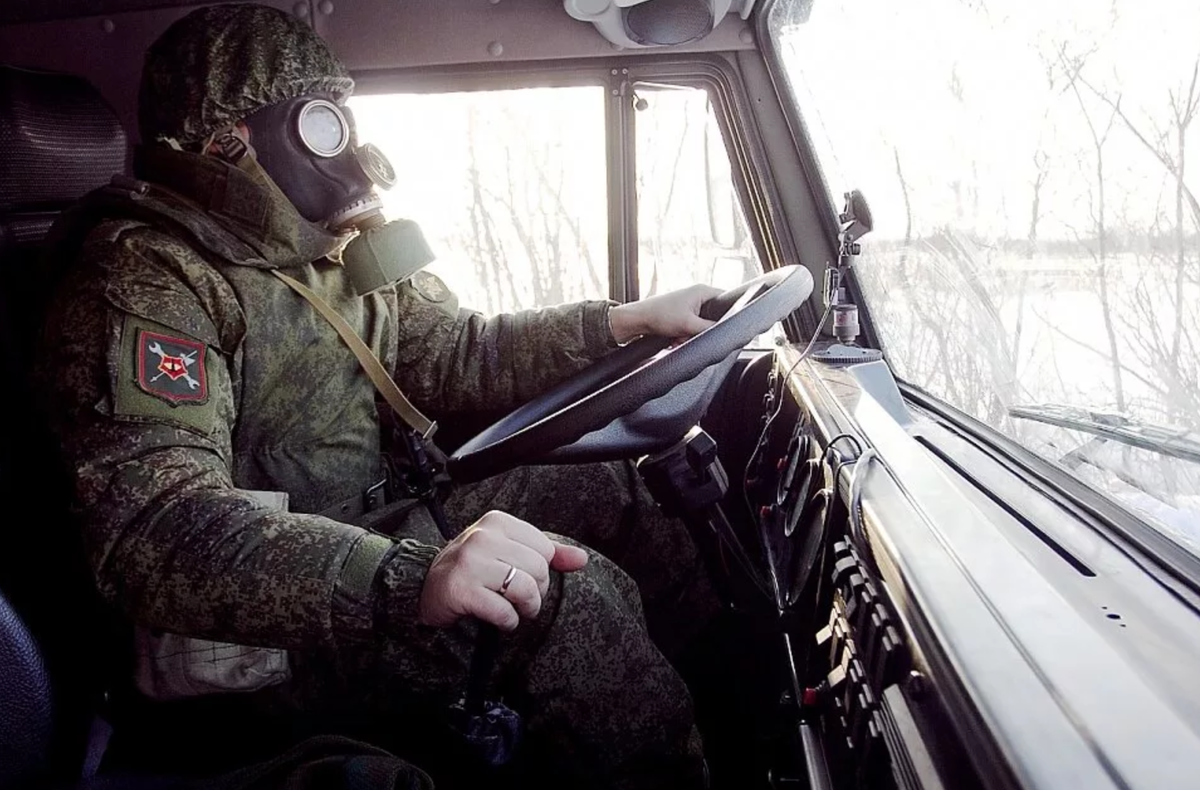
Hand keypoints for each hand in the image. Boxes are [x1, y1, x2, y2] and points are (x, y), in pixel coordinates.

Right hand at [418, 511, 588, 630]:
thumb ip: (547, 552)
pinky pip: (503, 611)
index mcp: (497, 522)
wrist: (424, 587)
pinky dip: (508, 621)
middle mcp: (483, 537)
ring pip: (524, 588)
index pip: (545, 548)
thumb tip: (581, 558)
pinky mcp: (461, 589)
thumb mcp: (507, 552)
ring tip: (516, 611)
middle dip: (536, 592)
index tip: (527, 579)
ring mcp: (470, 562)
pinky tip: (500, 619)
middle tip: (522, 600)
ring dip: (525, 608)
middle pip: (538, 569)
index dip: (542, 571)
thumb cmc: (471, 569)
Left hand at [608, 284, 722, 344]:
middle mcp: (697, 295)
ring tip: (679, 337)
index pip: (727, 299)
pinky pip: (690, 328)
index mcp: (702, 291)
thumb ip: (710, 329)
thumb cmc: (659, 315)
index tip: (724, 326)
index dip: (728, 313)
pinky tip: (674, 339)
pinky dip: (684, 335)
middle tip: (691, 334)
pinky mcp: (681, 315)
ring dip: (691, 335)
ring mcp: (688, 305)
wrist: (637, 321)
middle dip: (703, 330)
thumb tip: (725, 332)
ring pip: (701, 325)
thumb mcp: (690, 325)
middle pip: (714, 316)